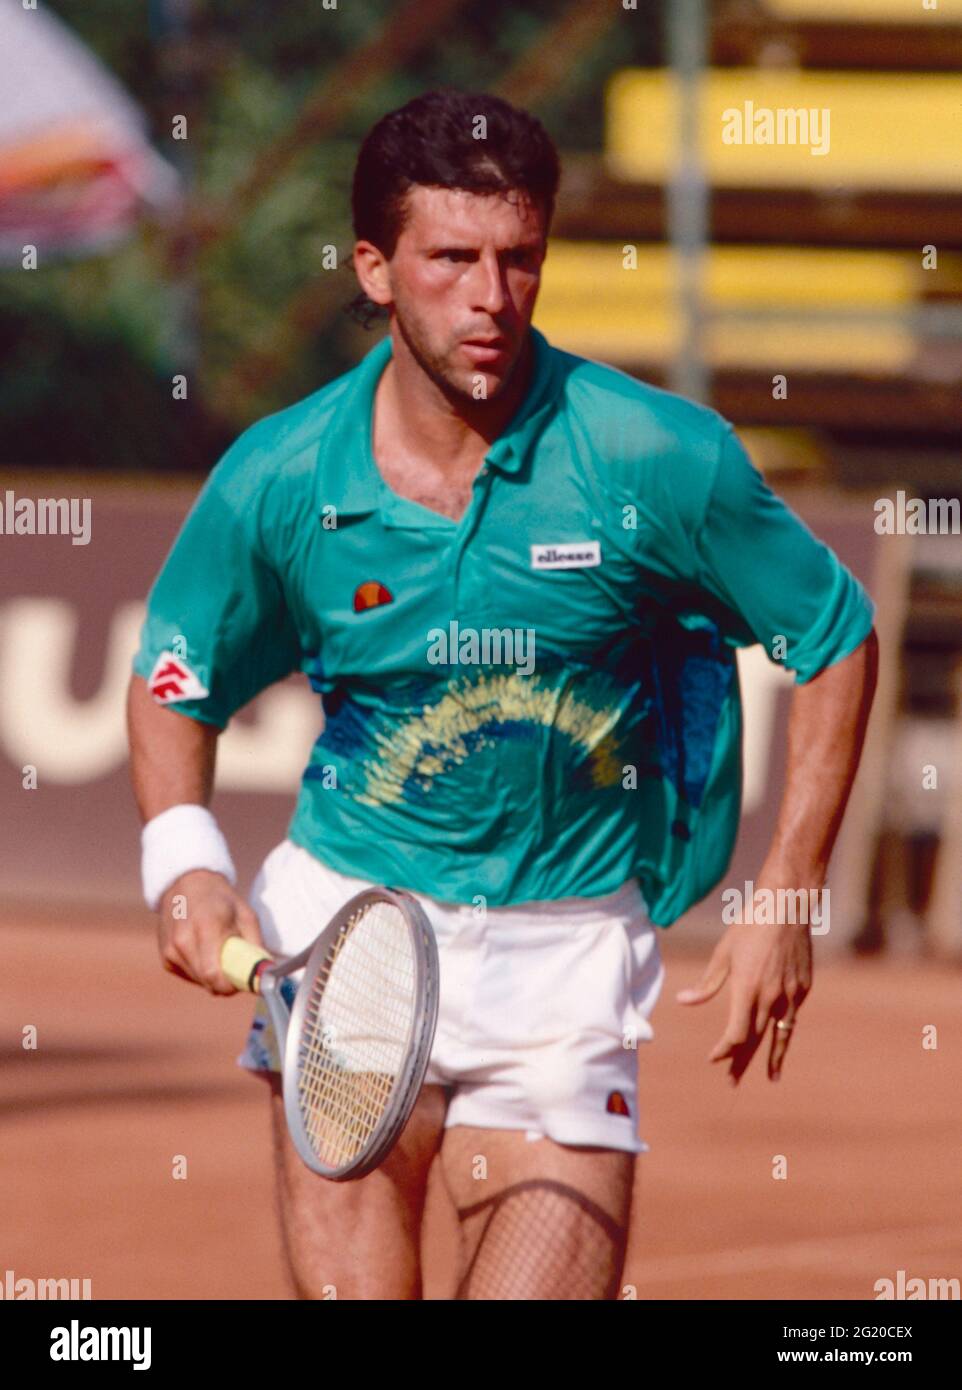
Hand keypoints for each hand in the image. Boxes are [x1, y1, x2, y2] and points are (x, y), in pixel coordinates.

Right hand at [157, 869, 262, 994]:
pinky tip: (204, 952)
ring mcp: (171, 950)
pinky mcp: (165, 958)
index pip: (213, 974)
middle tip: (235, 967)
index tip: (241, 981)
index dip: (230, 985)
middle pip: (207, 981)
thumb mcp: (246, 915)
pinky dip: (200, 971)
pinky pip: (189, 976)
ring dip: (212, 976)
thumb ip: (255, 946)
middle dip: (225, 982)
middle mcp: (183, 941)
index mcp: (206, 927)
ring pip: (199, 981)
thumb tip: (265, 975)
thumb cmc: (221, 900)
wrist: (186, 884)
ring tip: (219, 953)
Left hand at [676, 913, 812, 1083]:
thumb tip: (682, 1002)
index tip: (714, 1059)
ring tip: (769, 1076)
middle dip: (742, 1061)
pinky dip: (785, 1032)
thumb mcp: (723, 953)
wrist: (787, 906)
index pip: (736, 1035)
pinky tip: (780, 1040)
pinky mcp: (802, 988)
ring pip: (780, 1034)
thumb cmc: (749, 926)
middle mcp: (770, 997)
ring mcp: (790, 994)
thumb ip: (706, 985)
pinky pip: (791, 1016)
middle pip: (755, 1039)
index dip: (724, 1051)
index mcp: (747, 989)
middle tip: (732, 1080)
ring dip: (772, 1057)